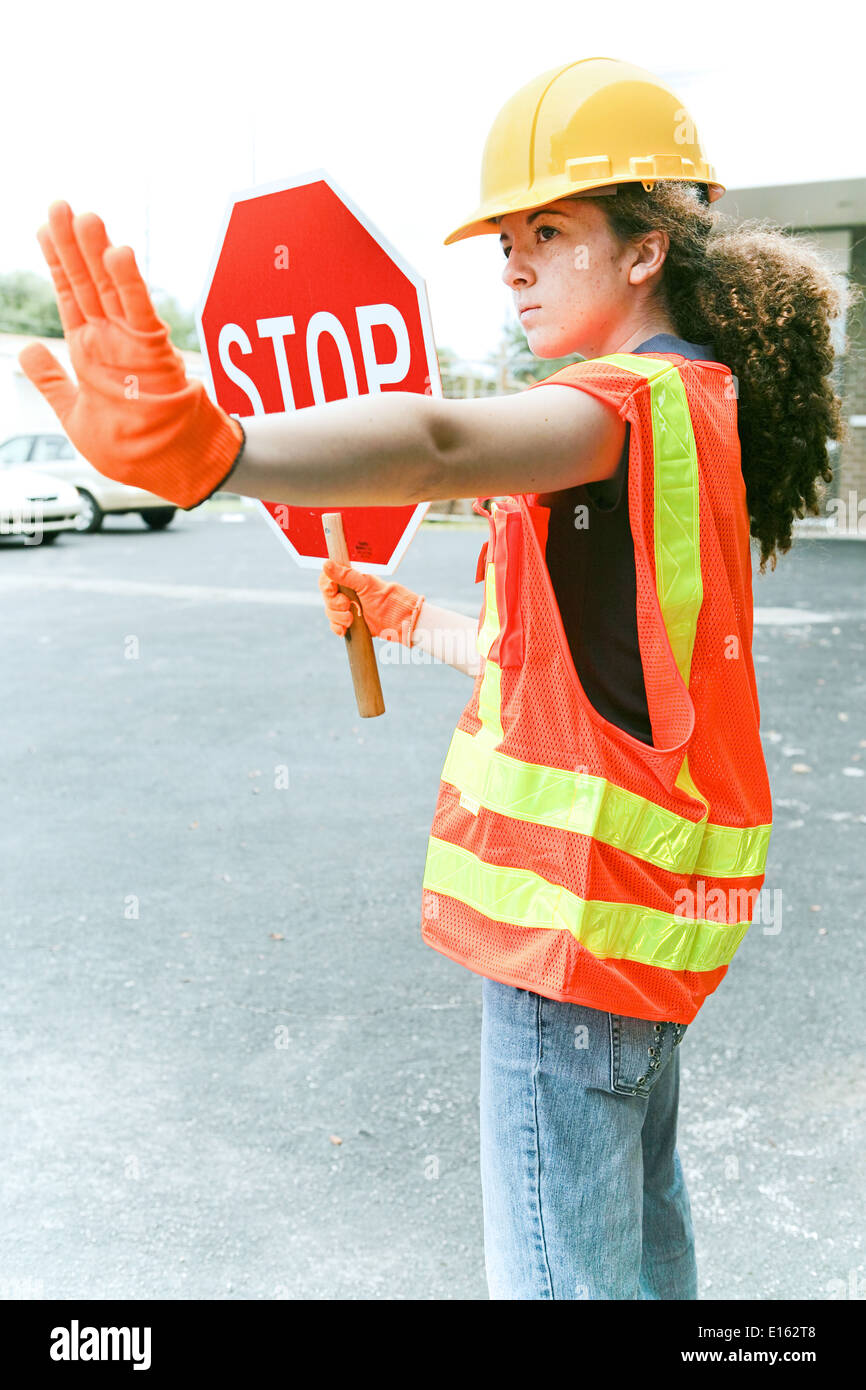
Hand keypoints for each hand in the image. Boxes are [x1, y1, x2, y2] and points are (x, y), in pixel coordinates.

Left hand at [16, 200, 243, 509]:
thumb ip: (51, 382)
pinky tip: (117, 252)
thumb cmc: (130, 449)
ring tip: (83, 215)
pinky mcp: (152, 352)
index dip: (57, 263)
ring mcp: (130, 343)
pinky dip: (128, 283)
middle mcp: (109, 340)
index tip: (44, 229)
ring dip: (96, 251)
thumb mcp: (74, 416)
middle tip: (57, 204)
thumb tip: (25, 350)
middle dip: (71, 244)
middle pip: (85, 282)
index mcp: (89, 352)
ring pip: (109, 288)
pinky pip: (139, 311)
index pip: (69, 297)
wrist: (167, 467)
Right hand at [318, 559, 424, 644]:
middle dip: (334, 603)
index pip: (327, 580)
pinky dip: (338, 628)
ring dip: (337, 617)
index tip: (332, 589)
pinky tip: (345, 629)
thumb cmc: (386, 598)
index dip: (326, 585)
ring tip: (351, 618)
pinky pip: (335, 625)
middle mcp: (346, 593)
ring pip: (330, 612)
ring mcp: (347, 608)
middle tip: (346, 605)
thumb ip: (345, 575)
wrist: (399, 620)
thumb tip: (326, 564)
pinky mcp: (350, 623)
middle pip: (327, 598)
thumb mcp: (365, 584)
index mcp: (349, 580)